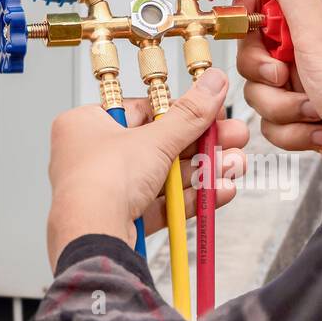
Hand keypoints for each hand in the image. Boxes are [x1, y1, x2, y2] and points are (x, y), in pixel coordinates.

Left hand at [46, 69, 248, 269]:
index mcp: (86, 124)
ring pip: (163, 176)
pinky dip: (190, 197)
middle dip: (201, 144)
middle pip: (157, 145)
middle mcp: (92, 155)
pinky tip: (220, 190)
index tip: (212, 111)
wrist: (91, 237)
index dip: (181, 111)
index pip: (142, 110)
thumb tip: (212, 82)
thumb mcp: (154, 139)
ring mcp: (106, 189)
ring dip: (202, 171)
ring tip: (235, 165)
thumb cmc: (101, 181)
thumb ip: (189, 114)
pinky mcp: (121, 218)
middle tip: (234, 139)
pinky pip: (160, 203)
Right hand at [236, 0, 321, 170]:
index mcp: (310, 22)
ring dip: (282, 107)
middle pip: (250, 54)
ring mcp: (299, 83)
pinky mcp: (298, 114)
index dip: (248, 21)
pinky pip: (268, 121)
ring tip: (312, 109)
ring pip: (256, 91)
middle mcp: (303, 50)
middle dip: (265, 75)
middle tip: (286, 76)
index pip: (259, 6)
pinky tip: (316, 128)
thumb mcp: (318, 32)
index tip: (251, 32)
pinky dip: (290, 131)